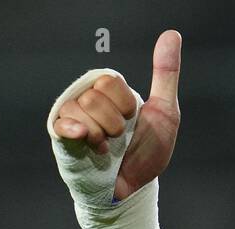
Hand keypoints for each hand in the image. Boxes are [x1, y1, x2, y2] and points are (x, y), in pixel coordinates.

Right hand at [52, 30, 181, 199]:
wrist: (135, 189)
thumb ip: (166, 74)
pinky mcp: (62, 137)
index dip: (126, 105)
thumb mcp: (165, 113)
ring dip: (103, 135)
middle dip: (116, 123)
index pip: (111, 81)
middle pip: (96, 95)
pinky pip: (61, 123)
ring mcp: (73, 118)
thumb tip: (172, 33)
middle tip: (119, 137)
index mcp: (109, 92)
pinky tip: (87, 139)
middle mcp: (88, 99)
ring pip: (82, 108)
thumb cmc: (147, 152)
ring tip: (106, 147)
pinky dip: (75, 131)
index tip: (132, 121)